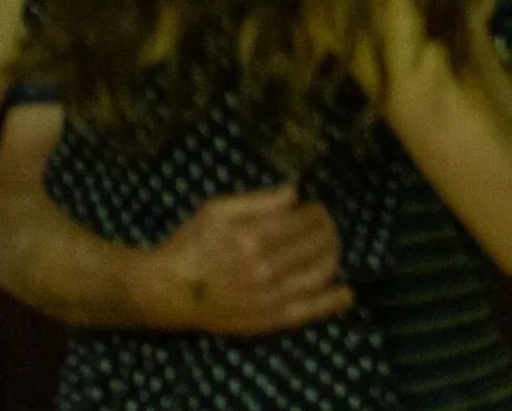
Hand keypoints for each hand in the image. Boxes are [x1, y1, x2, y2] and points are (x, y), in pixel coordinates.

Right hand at [135, 188, 351, 335]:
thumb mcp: (218, 209)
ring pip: (321, 272)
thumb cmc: (190, 244)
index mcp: (254, 236)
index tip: (315, 209)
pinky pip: (308, 311)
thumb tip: (297, 193)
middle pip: (319, 243)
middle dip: (329, 229)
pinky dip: (331, 302)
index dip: (317, 211)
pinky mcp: (266, 319)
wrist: (165, 291)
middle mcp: (265, 267)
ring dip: (333, 255)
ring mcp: (269, 296)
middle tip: (326, 225)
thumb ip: (261, 200)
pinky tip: (346, 294)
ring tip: (331, 247)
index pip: (306, 219)